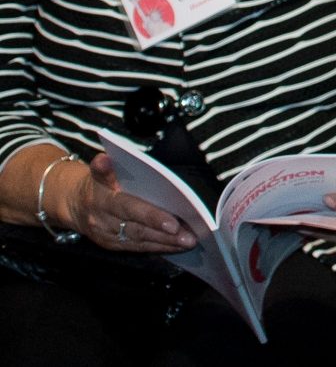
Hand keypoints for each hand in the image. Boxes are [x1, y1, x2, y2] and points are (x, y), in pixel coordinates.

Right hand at [74, 153, 194, 255]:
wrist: (73, 204)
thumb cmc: (96, 184)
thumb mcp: (97, 172)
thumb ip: (103, 167)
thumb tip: (104, 159)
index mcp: (102, 200)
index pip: (130, 209)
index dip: (152, 217)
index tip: (174, 223)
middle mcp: (103, 221)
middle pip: (137, 229)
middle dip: (165, 235)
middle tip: (189, 237)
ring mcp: (107, 236)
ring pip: (139, 242)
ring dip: (165, 244)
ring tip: (188, 242)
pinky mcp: (111, 245)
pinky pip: (136, 248)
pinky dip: (157, 248)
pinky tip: (176, 247)